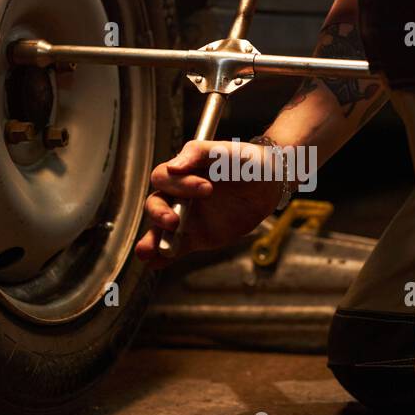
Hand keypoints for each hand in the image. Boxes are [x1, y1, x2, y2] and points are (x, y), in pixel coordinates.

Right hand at [135, 140, 282, 268]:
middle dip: (159, 214)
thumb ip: (197, 153)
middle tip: (174, 221)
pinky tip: (156, 263)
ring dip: (150, 240)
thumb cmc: (244, 161)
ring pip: (159, 230)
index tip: (208, 188)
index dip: (179, 185)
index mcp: (182, 173)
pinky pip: (176, 248)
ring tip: (146, 251)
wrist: (269, 183)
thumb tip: (174, 166)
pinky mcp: (196, 238)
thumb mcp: (224, 151)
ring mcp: (186, 219)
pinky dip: (163, 257)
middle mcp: (178, 196)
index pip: (164, 178)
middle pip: (154, 205)